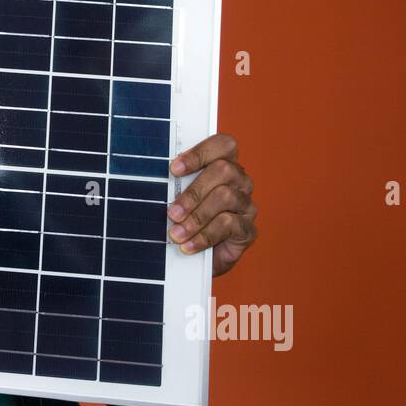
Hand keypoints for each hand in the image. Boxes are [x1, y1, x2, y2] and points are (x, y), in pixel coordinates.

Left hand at [166, 133, 256, 277]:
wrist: (196, 260)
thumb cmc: (186, 222)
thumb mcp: (178, 200)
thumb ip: (175, 185)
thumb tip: (157, 179)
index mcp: (225, 165)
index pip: (224, 145)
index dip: (199, 153)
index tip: (174, 169)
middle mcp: (240, 181)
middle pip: (224, 170)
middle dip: (193, 192)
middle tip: (172, 212)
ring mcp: (246, 204)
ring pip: (225, 197)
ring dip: (196, 217)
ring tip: (176, 233)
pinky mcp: (248, 229)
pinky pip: (230, 225)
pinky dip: (205, 236)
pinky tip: (189, 245)